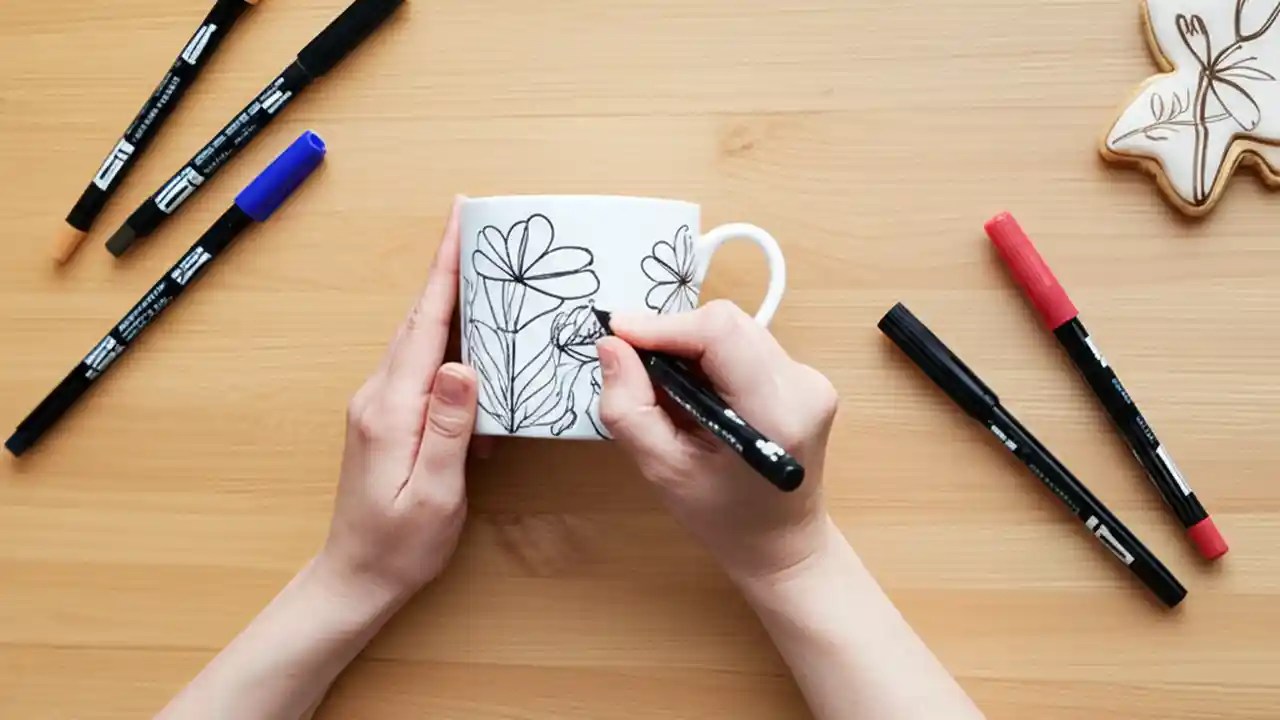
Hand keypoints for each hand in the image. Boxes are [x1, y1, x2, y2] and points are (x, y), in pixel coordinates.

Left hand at [319, 197, 478, 605]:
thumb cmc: (400, 545)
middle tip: (475, 226)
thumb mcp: (435, 492)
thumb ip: (449, 428)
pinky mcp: (384, 417)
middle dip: (447, 270)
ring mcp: (378, 404)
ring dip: (449, 304)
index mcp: (392, 408)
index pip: (425, 325)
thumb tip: (463, 366)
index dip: (445, 270)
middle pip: (419, 320)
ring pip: (420, 340)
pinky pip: (420, 367)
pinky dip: (447, 344)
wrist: (355, 577)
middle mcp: (378, 395)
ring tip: (481, 273)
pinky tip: (472, 348)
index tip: (459, 221)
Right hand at [596, 300, 838, 583]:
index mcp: (776, 412)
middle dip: (672, 337)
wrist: (782, 545)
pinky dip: (708, 359)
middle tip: (633, 367)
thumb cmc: (724, 518)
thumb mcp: (664, 471)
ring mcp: (809, 378)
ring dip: (689, 348)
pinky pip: (744, 346)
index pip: (720, 333)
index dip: (663, 326)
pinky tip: (694, 395)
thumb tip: (611, 346)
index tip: (617, 336)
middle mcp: (803, 385)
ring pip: (733, 331)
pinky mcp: (803, 378)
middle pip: (726, 325)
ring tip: (664, 389)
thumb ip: (630, 408)